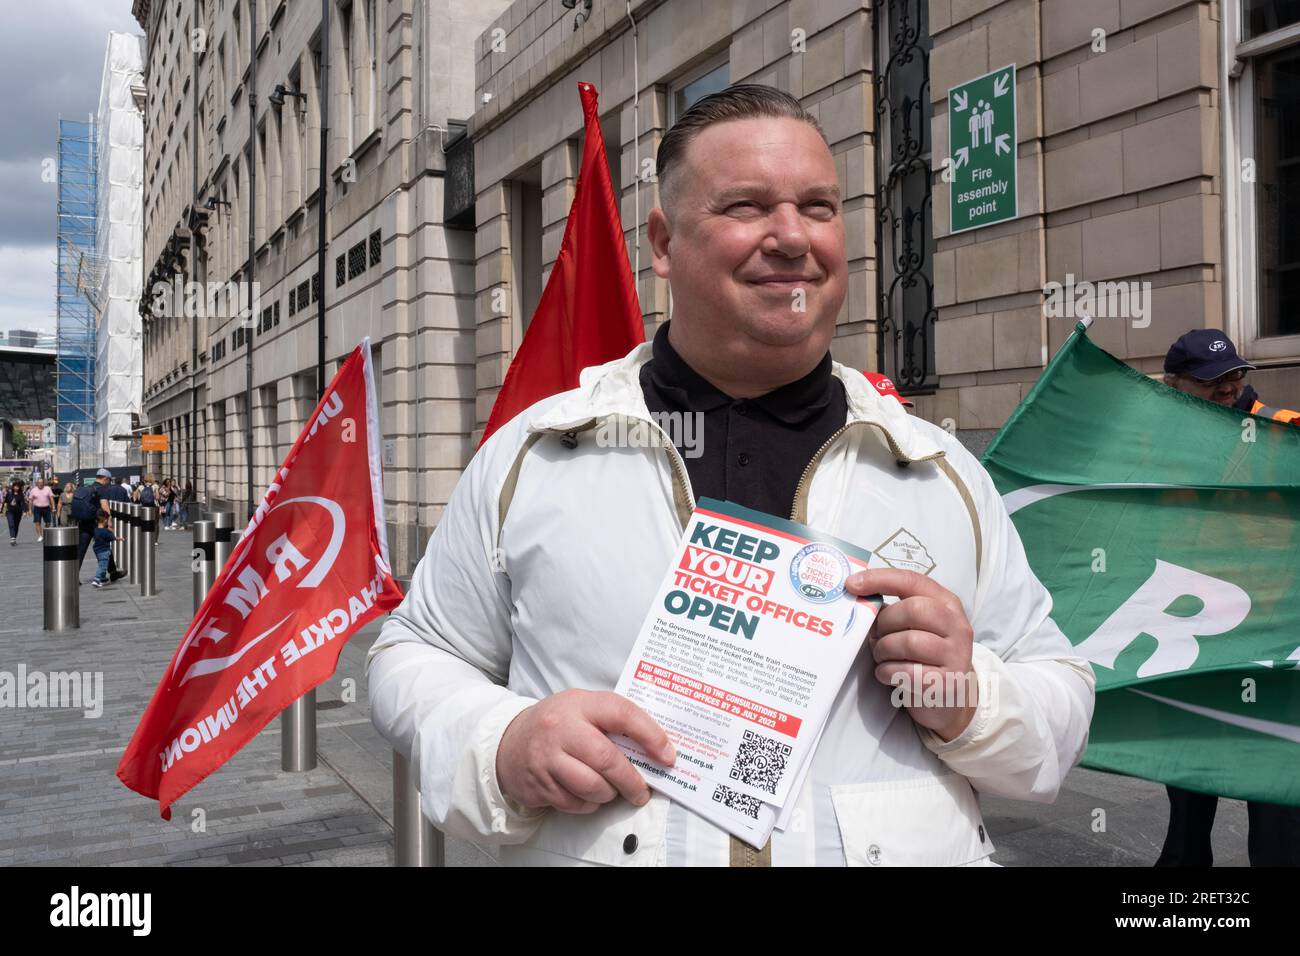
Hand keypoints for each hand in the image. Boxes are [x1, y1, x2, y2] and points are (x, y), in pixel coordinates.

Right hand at [496, 689, 675, 814]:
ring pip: (591, 786)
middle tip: (642, 790)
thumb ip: (612, 721)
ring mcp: (546, 758)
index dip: (650, 735)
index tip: (667, 755)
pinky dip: (589, 804)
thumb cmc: (556, 724)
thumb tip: (655, 747)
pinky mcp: (539, 785)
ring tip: (613, 791)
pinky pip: (575, 803)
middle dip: (631, 780)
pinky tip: (588, 794)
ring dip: (610, 794)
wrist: (507, 742)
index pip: (622, 713)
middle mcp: (561, 729)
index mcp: (579, 704)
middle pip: (606, 759)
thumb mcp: (581, 708)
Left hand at [847, 569, 977, 741]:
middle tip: (875, 636)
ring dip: (884, 650)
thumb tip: (858, 596)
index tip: (851, 584)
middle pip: (913, 610)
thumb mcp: (916, 626)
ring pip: (910, 642)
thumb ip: (895, 609)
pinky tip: (887, 673)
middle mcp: (957, 626)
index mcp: (947, 603)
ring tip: (881, 656)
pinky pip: (907, 672)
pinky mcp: (947, 682)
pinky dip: (887, 672)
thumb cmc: (924, 655)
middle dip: (884, 623)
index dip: (880, 579)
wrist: (950, 697)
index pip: (912, 581)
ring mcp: (956, 655)